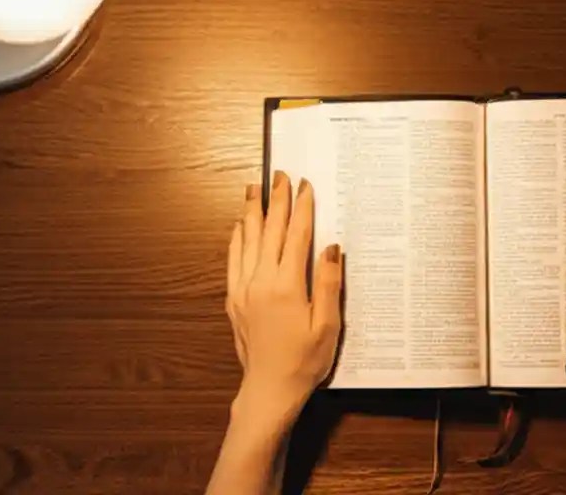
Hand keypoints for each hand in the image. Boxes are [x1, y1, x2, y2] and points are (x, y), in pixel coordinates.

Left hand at [226, 172, 343, 426]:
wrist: (270, 389)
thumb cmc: (304, 361)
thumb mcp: (328, 325)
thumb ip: (330, 283)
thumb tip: (332, 247)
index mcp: (288, 286)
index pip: (296, 236)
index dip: (302, 208)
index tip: (306, 186)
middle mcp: (261, 282)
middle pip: (269, 231)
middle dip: (276, 200)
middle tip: (279, 175)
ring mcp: (244, 290)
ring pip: (248, 240)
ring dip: (253, 212)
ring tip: (254, 189)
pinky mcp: (234, 300)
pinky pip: (234, 260)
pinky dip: (237, 239)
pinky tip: (240, 226)